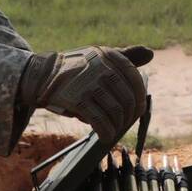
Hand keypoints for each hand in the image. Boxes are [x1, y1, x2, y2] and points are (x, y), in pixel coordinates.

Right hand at [18, 45, 152, 144]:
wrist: (41, 76)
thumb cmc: (76, 68)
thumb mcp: (100, 56)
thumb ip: (125, 56)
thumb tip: (150, 53)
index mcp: (110, 55)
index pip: (135, 79)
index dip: (140, 97)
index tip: (137, 110)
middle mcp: (102, 67)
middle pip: (128, 99)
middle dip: (129, 116)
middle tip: (124, 124)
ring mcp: (90, 83)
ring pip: (116, 112)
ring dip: (118, 126)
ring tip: (114, 131)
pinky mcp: (78, 99)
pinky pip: (100, 121)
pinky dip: (106, 132)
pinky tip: (106, 137)